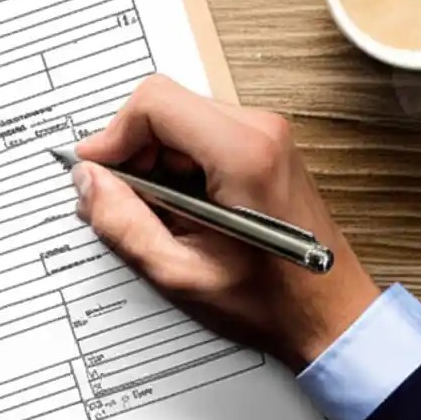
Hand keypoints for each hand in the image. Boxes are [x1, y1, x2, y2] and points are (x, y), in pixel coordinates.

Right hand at [71, 75, 378, 369]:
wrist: (332, 316)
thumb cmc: (274, 302)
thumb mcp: (181, 273)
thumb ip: (124, 223)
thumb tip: (88, 182)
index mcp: (244, 154)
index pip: (154, 103)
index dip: (113, 136)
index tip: (96, 173)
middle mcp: (260, 131)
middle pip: (164, 108)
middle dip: (132, 154)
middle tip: (126, 205)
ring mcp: (266, 136)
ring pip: (178, 122)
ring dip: (153, 164)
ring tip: (161, 217)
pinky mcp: (264, 147)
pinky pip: (199, 137)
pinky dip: (175, 168)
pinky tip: (183, 212)